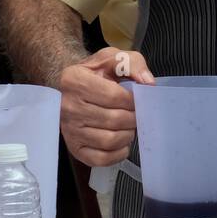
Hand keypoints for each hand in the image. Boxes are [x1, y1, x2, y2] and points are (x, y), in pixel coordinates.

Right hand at [58, 46, 154, 166]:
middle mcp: (67, 107)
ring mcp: (69, 130)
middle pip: (113, 120)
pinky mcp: (74, 148)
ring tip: (129, 126)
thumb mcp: (113, 58)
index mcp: (75, 81)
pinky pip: (100, 159)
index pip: (114, 97)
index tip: (137, 99)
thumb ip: (133, 63)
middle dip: (132, 118)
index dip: (133, 100)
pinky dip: (118, 153)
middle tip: (135, 114)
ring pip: (109, 140)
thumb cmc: (95, 73)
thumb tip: (148, 84)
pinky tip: (122, 142)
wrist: (71, 88)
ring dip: (127, 135)